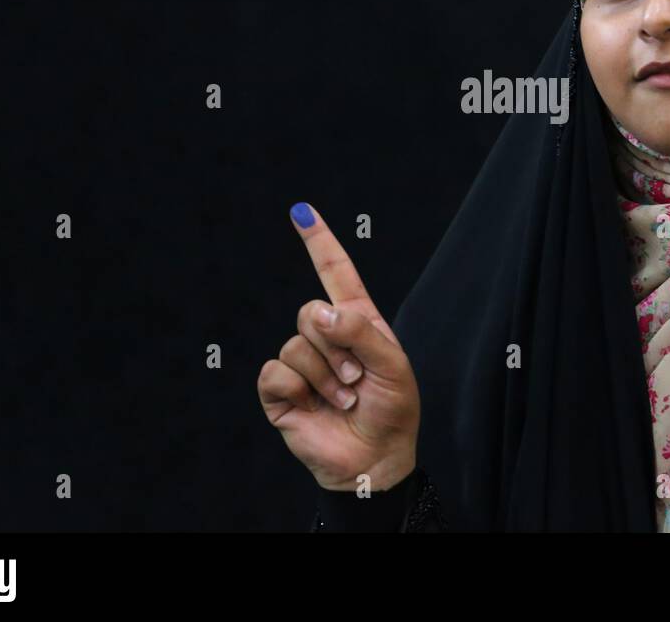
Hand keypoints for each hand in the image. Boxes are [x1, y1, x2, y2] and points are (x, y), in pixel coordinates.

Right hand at [257, 202, 420, 491]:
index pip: (335, 272)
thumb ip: (360, 330)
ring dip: (327, 376)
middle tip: (358, 378)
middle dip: (338, 346)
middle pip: (309, 310)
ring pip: (296, 344)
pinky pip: (276, 372)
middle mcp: (325, 336)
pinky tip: (317, 407)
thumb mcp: (392, 364)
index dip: (318, 241)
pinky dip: (302, 390)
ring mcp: (301, 364)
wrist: (375, 459)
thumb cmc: (392, 410)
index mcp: (357, 320)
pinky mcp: (280, 392)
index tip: (301, 210)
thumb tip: (318, 311)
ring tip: (345, 398)